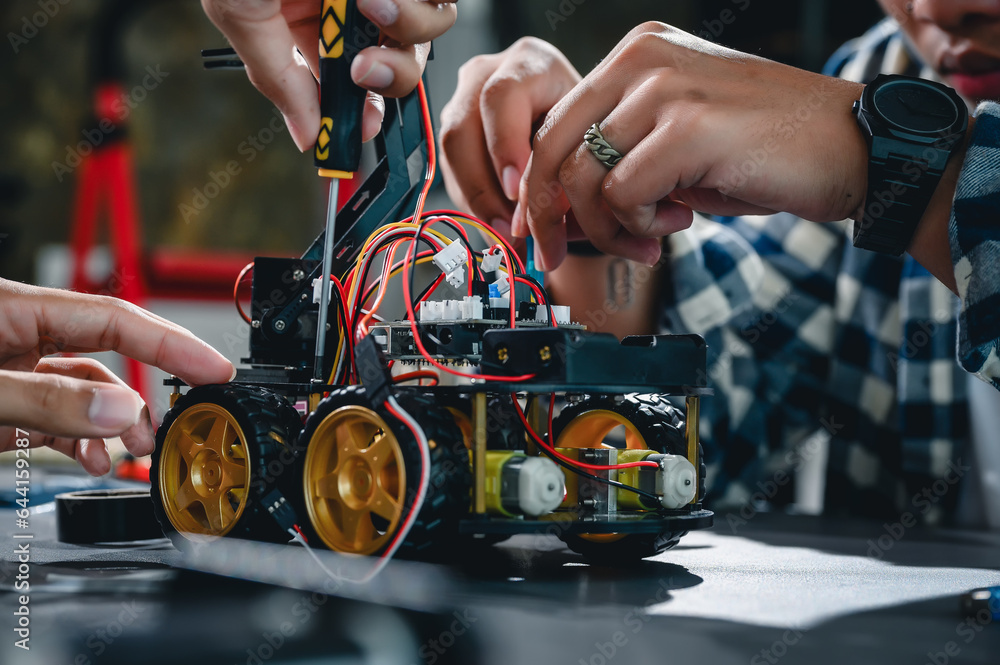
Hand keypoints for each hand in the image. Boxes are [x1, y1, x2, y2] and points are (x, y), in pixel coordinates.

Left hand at [0, 280, 235, 475]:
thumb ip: (46, 400)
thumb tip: (120, 411)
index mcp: (14, 311)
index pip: (114, 319)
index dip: (171, 342)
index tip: (214, 369)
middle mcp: (22, 340)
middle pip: (110, 356)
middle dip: (148, 393)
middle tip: (185, 418)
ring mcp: (17, 378)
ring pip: (90, 396)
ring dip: (119, 426)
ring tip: (134, 449)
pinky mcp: (12, 412)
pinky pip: (63, 425)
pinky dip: (87, 445)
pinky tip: (95, 462)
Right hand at [202, 0, 456, 149]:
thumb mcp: (244, 16)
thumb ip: (279, 79)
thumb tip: (306, 138)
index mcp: (315, 25)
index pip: (354, 84)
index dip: (365, 109)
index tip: (364, 126)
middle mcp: (355, 5)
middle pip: (401, 64)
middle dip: (391, 75)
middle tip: (364, 67)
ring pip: (427, 29)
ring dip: (406, 28)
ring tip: (370, 2)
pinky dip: (416, 1)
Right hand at [439, 37, 580, 239]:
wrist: (580, 128)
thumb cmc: (589, 133)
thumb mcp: (585, 144)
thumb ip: (563, 175)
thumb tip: (532, 225)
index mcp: (530, 63)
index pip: (501, 98)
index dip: (505, 148)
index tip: (519, 192)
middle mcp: (488, 73)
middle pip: (462, 128)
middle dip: (484, 186)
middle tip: (510, 226)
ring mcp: (464, 100)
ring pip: (451, 154)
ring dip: (477, 201)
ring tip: (507, 233)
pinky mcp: (455, 131)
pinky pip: (451, 171)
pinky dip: (474, 203)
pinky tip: (499, 224)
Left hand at [520, 22, 866, 269]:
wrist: (853, 147)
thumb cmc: (767, 152)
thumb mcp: (678, 142)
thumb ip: (622, 157)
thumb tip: (563, 208)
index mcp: (636, 54)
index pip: (553, 125)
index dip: (538, 188)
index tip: (543, 232)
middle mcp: (643, 59)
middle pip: (552, 150)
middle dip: (548, 216)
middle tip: (559, 254)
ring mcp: (665, 88)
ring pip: (584, 178)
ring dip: (606, 229)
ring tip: (647, 241)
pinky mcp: (689, 126)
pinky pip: (624, 194)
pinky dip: (639, 226)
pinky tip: (676, 225)